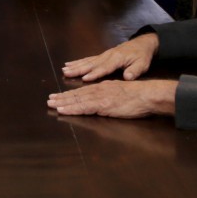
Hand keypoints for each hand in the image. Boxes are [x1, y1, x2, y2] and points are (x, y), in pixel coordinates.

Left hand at [47, 79, 176, 117]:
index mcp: (104, 87)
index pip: (83, 92)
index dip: (70, 94)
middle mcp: (99, 90)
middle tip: (49, 100)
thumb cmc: (139, 97)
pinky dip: (71, 108)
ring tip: (51, 104)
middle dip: (62, 97)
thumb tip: (104, 104)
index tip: (60, 96)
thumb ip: (111, 98)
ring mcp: (99, 97)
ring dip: (63, 102)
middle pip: (77, 94)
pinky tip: (62, 110)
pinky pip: (83, 107)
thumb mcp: (121, 94)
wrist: (147, 95)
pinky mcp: (102, 105)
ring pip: (77, 100)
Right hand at [61, 33, 158, 81]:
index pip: (104, 68)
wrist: (142, 43)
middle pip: (91, 64)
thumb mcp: (142, 64)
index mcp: (117, 59)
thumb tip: (127, 77)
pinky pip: (88, 59)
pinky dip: (78, 62)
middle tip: (66, 73)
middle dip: (78, 69)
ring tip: (64, 70)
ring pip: (87, 61)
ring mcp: (103, 55)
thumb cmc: (142, 56)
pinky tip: (69, 64)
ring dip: (75, 66)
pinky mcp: (102, 56)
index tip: (84, 78)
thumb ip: (135, 71)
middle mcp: (107, 56)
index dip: (95, 73)